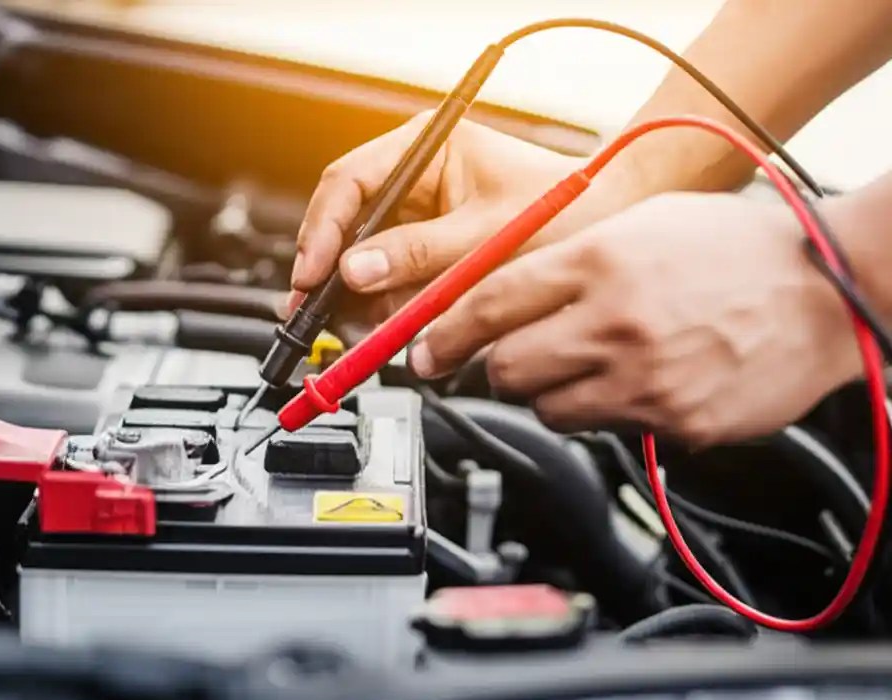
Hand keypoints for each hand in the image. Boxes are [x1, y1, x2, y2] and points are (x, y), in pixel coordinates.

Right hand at [287, 112, 630, 324]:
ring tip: (373, 326)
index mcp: (423, 148)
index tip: (312, 276)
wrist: (610, 225)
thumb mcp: (486, 235)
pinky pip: (392, 281)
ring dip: (364, 297)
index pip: (348, 182)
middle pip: (347, 224)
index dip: (323, 231)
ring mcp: (418, 216)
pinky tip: (396, 323)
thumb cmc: (563, 209)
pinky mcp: (428, 252)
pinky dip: (390, 306)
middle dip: (333, 273)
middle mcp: (413, 178)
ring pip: (365, 260)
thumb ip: (418, 254)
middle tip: (315, 313)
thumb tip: (355, 271)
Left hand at [407, 193, 862, 446]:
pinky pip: (609, 429)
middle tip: (514, 358)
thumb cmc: (735, 247)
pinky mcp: (675, 421)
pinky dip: (610, 411)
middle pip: (505, 370)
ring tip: (593, 364)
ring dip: (552, 394)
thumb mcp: (639, 224)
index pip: (487, 304)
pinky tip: (643, 380)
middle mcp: (615, 322)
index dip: (440, 334)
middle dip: (497, 368)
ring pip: (549, 410)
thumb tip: (493, 293)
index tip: (420, 351)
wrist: (829, 288)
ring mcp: (646, 379)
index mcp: (600, 261)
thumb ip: (563, 258)